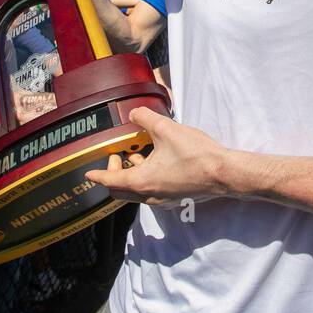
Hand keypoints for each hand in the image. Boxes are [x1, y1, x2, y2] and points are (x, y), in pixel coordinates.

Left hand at [85, 107, 228, 205]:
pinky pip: (151, 192)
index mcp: (141, 181)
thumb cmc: (195, 154)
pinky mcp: (175, 198)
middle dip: (113, 174)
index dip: (97, 174)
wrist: (224, 173)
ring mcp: (163, 199)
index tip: (88, 173)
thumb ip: (145, 118)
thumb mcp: (166, 129)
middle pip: (120, 191)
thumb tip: (134, 113)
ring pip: (136, 192)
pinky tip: (155, 162)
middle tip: (117, 156)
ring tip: (136, 155)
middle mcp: (149, 195)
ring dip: (131, 176)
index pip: (110, 180)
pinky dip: (145, 179)